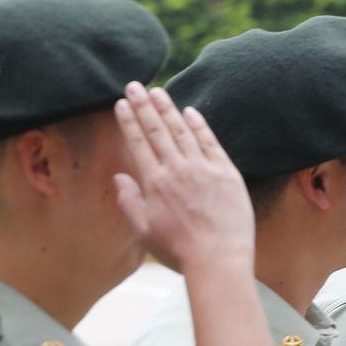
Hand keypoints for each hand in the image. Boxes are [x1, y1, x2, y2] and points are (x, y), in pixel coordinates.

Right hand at [112, 84, 253, 273]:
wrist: (218, 260)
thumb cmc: (179, 251)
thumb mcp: (144, 232)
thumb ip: (129, 203)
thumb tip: (119, 178)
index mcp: (155, 183)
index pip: (138, 143)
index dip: (129, 121)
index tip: (121, 104)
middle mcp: (177, 170)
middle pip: (157, 130)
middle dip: (144, 105)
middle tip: (134, 85)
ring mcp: (203, 169)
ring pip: (182, 131)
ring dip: (168, 109)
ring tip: (157, 91)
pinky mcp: (226, 173)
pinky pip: (210, 142)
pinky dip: (199, 125)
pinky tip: (190, 112)